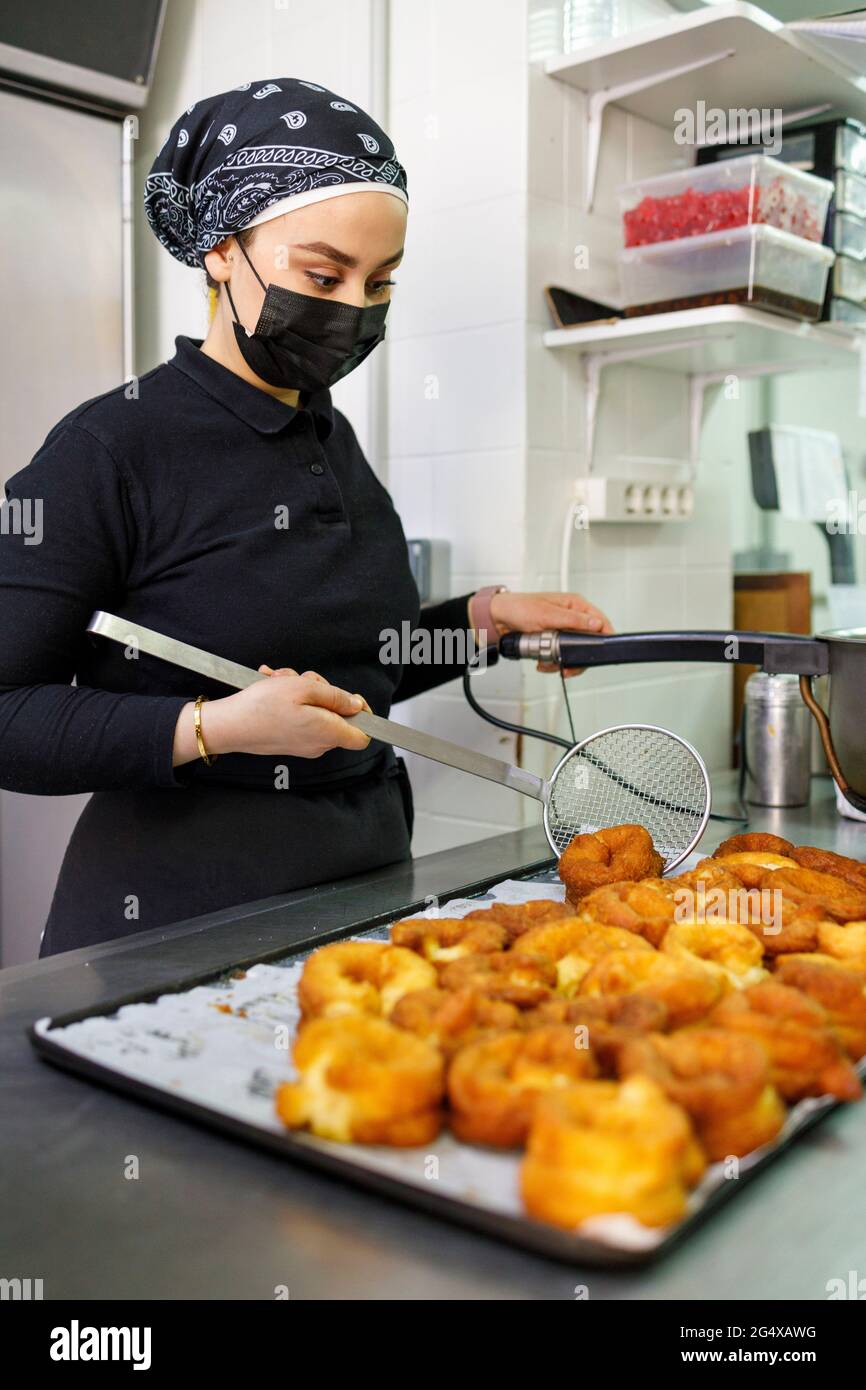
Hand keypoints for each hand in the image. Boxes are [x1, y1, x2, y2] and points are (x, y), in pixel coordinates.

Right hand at [172, 666, 371, 764]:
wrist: (229, 725)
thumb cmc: (262, 706)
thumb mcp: (304, 688)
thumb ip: (336, 697)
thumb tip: (356, 705)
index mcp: (327, 733)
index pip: (363, 736)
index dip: (363, 715)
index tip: (351, 698)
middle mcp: (318, 744)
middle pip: (337, 715)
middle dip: (322, 691)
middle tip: (301, 679)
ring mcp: (304, 744)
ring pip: (316, 711)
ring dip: (301, 691)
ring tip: (279, 681)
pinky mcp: (290, 741)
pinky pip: (300, 716)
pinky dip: (290, 700)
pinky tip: (273, 687)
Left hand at [488, 590, 613, 677]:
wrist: (498, 618)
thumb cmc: (519, 608)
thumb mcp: (548, 615)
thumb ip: (573, 621)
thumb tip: (596, 624)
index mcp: (575, 605)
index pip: (600, 621)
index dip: (605, 637)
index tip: (601, 653)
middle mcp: (572, 617)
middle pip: (589, 642)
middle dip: (578, 657)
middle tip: (568, 667)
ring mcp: (564, 630)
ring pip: (574, 652)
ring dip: (563, 662)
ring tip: (548, 664)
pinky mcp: (554, 640)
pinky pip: (561, 656)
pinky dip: (553, 663)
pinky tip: (543, 663)